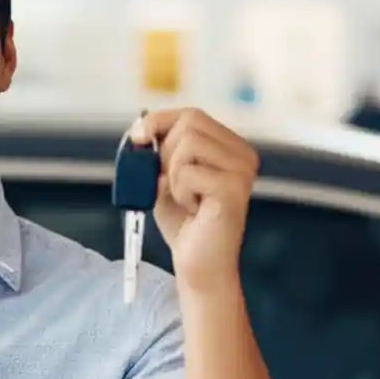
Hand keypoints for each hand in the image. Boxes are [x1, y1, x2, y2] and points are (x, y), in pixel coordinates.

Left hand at [132, 108, 259, 293]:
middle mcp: (243, 155)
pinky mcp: (233, 189)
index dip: (159, 122)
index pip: (191, 115)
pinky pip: (187, 172)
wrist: (197, 263)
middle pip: (190, 123)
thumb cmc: (183, 222)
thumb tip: (139, 129)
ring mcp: (241, 171)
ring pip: (188, 144)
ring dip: (172, 174)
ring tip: (184, 198)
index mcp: (230, 148)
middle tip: (167, 182)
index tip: (137, 138)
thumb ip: (155, 151)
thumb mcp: (163, 177)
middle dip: (164, 151)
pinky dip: (178, 191)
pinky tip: (193, 209)